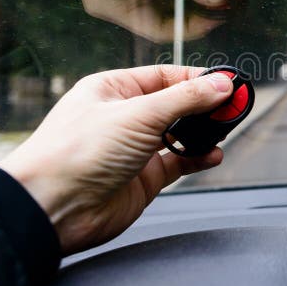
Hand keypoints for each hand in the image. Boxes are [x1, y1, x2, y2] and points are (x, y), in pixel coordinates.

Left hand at [0, 65, 232, 254]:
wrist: (52, 209)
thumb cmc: (76, 153)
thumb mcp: (137, 115)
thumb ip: (184, 100)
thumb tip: (220, 85)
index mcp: (113, 90)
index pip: (165, 76)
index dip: (198, 79)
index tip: (227, 84)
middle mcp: (123, 116)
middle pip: (175, 104)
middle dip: (205, 106)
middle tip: (234, 108)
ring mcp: (133, 148)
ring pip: (180, 133)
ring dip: (204, 132)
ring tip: (225, 131)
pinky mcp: (142, 177)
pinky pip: (178, 162)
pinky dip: (198, 158)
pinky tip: (213, 155)